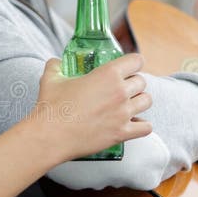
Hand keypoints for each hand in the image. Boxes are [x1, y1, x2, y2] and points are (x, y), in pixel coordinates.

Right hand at [31, 53, 151, 165]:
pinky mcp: (121, 133)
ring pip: (147, 101)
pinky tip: (133, 123)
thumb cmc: (51, 107)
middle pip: (142, 82)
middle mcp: (120, 92)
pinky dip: (142, 125)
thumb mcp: (51, 78)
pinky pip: (146, 128)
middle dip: (134, 83)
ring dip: (139, 101)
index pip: (136, 61)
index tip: (129, 67)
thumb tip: (56, 63)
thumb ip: (56, 66)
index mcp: (107, 74)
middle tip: (123, 87)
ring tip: (129, 104)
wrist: (50, 136)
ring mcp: (123, 114)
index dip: (133, 63)